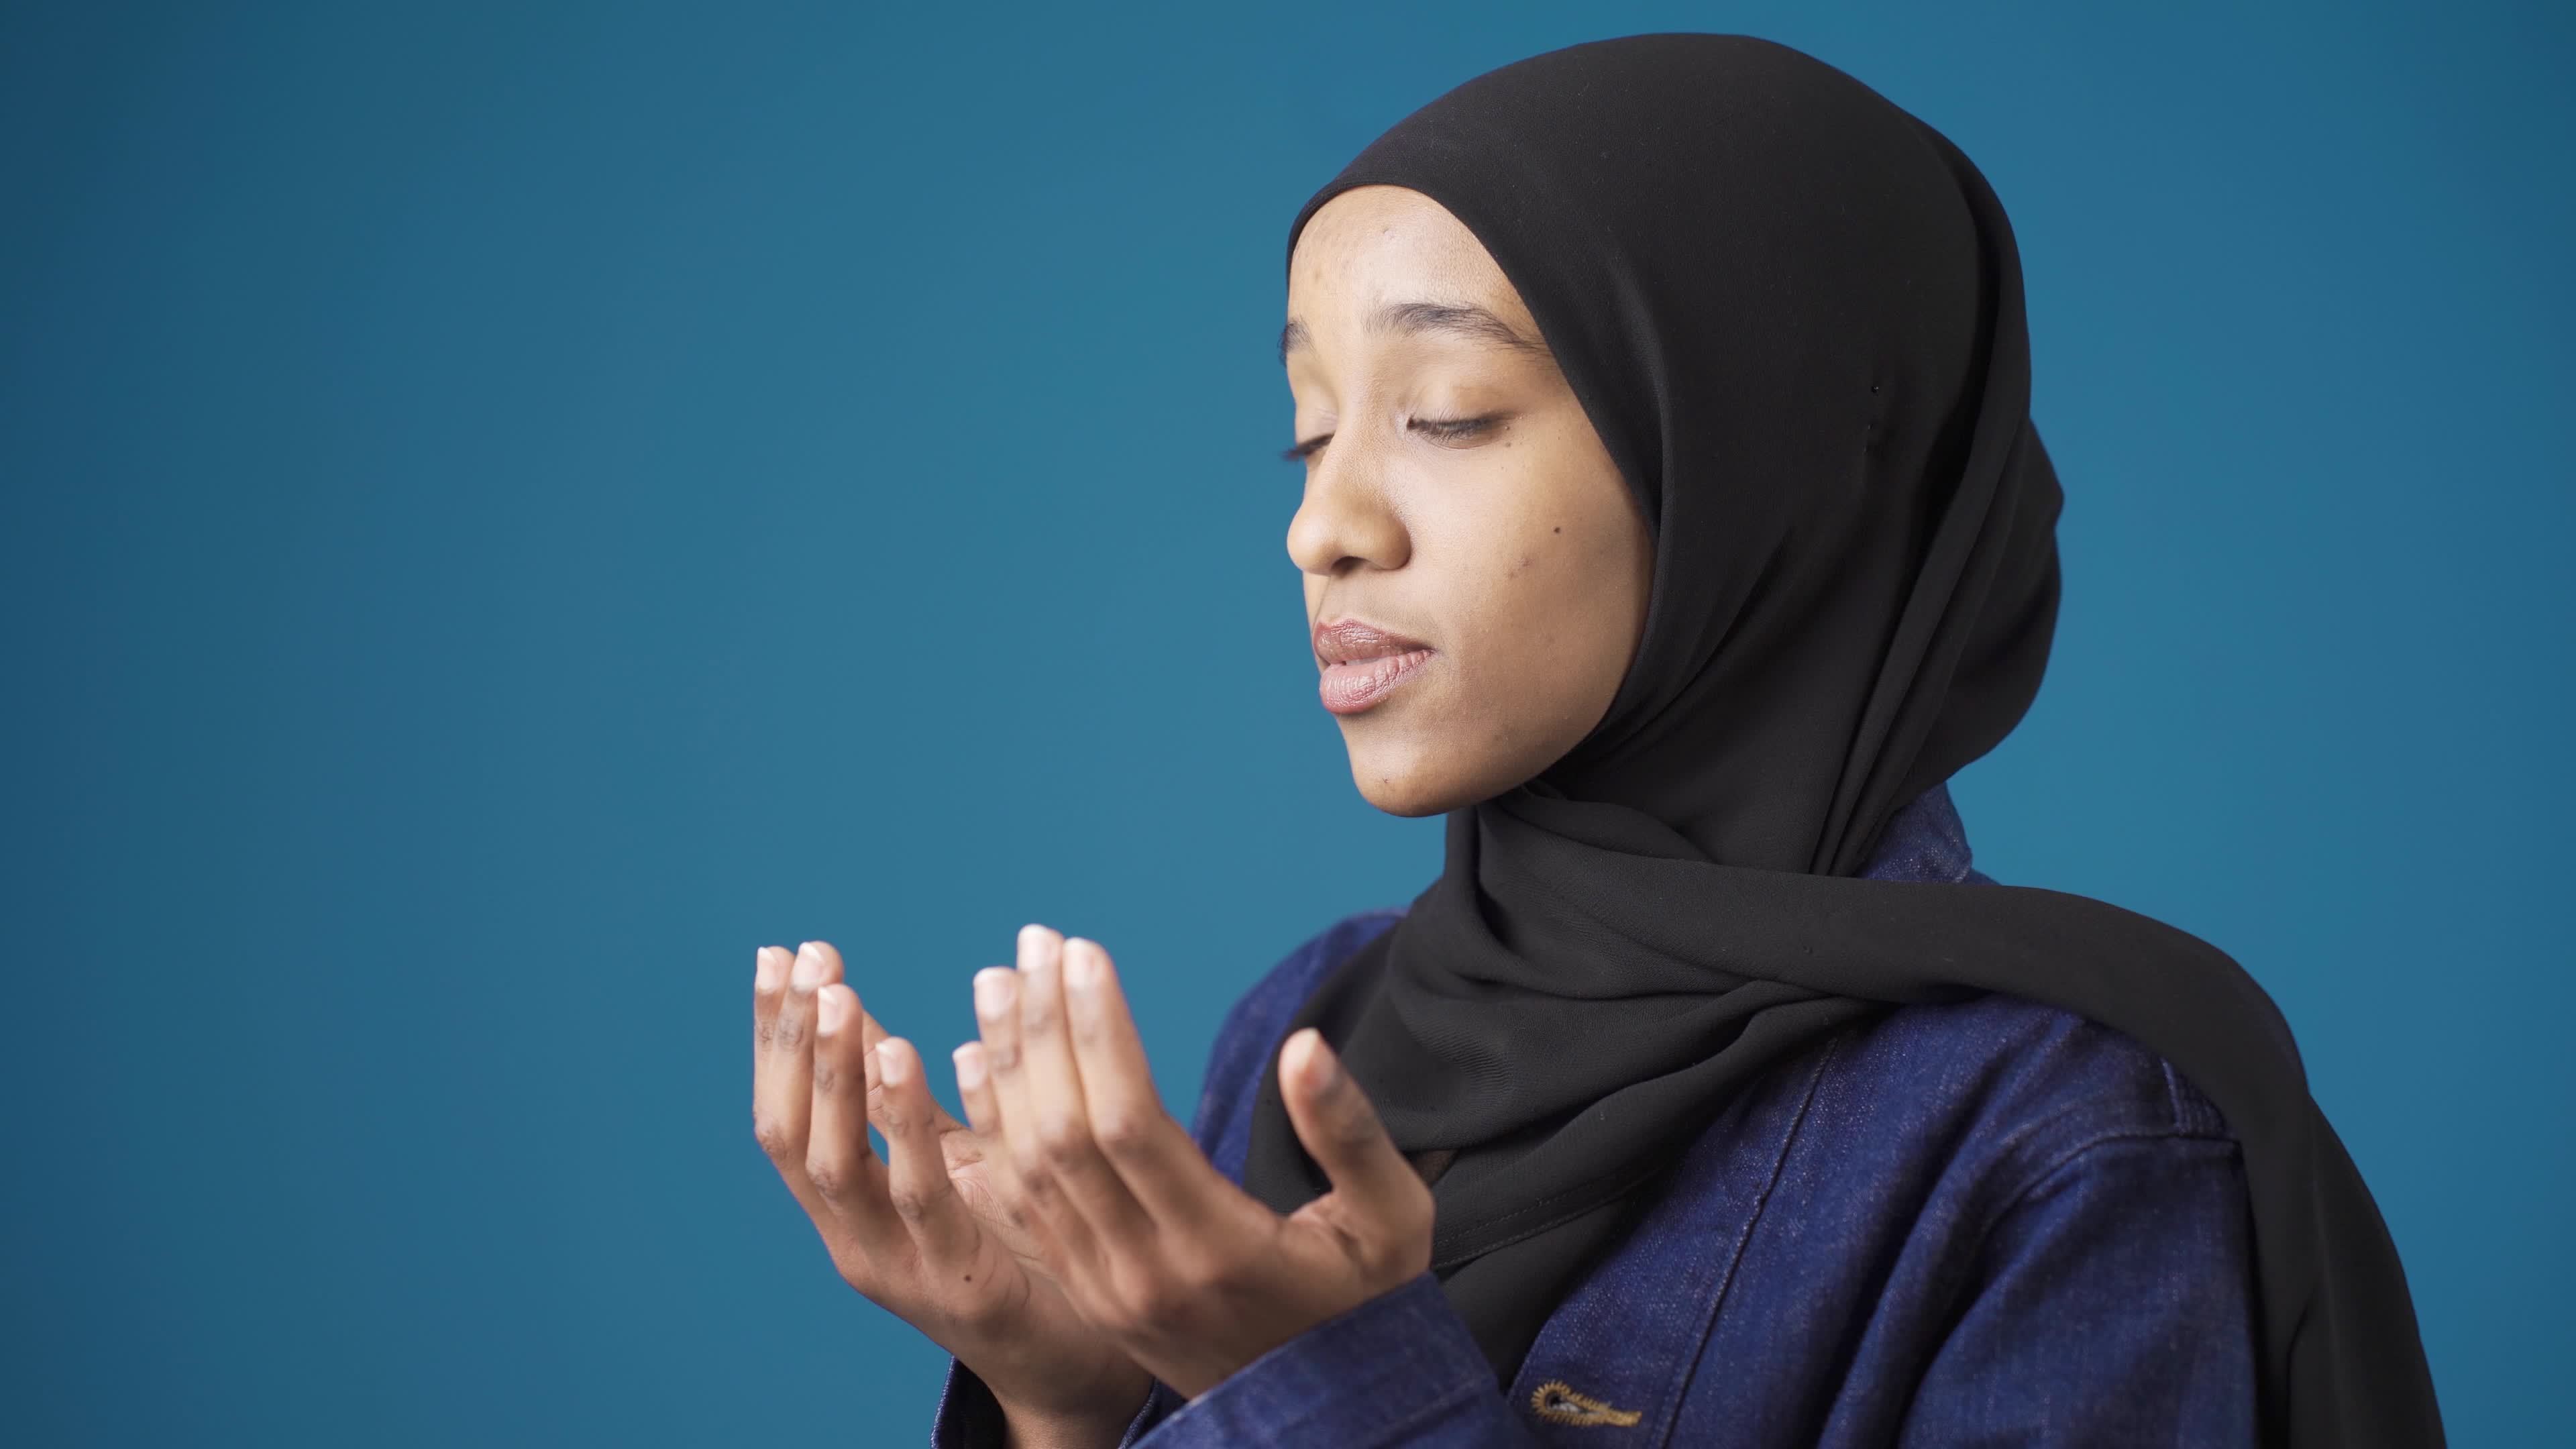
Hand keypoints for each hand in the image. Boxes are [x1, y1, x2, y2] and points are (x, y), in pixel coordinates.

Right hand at [752, 940, 1149, 1443]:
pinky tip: (906, 1053)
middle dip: (791, 1044)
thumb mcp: (948, 1164)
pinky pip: (921, 1196)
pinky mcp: (959, 1282)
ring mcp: (898, 1269)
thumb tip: (861, 1011)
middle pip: (791, 1137)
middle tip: (805, 961)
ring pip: (839, 1166)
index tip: (778, 955)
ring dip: (834, 1075)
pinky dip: (903, 1124)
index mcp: (847, 1213)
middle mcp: (852, 1244)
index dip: (773, 1039)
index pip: (783, 1117)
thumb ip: (901, 1104)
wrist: (1072, 1365)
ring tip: (840, 998)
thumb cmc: (1012, 1257)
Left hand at [959, 925, 1434, 1398]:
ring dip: (1008, 1066)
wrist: (1323, 1411)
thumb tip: (1306, 1046)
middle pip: (1063, 1136)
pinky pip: (1021, 1199)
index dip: (1097, 1033)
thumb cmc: (1366, 1302)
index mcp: (1219, 1251)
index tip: (1084, 953)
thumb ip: (1351, 1134)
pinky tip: (983, 1057)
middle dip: (1042, 1030)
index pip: (1130, 1124)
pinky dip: (996, 1123)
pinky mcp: (1088, 1291)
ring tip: (1000, 978)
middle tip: (1035, 943)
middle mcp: (1145, 1274)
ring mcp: (1107, 1288)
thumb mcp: (1392, 1221)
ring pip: (1029, 1165)